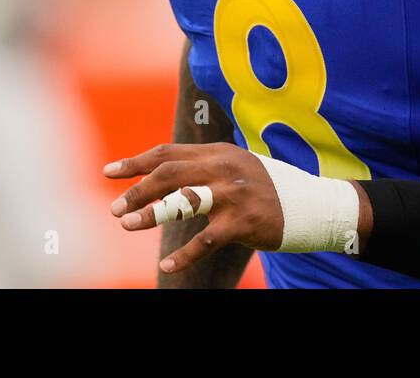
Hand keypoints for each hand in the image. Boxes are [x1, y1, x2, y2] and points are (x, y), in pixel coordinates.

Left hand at [105, 143, 282, 274]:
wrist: (311, 204)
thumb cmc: (263, 187)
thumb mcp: (232, 167)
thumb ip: (200, 166)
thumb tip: (157, 173)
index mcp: (216, 152)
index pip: (167, 153)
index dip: (135, 162)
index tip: (108, 172)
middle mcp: (222, 168)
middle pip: (169, 173)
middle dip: (138, 190)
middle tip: (114, 209)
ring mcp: (233, 194)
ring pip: (184, 202)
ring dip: (152, 214)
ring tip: (127, 226)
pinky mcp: (244, 222)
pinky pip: (207, 240)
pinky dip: (185, 254)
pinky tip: (167, 266)